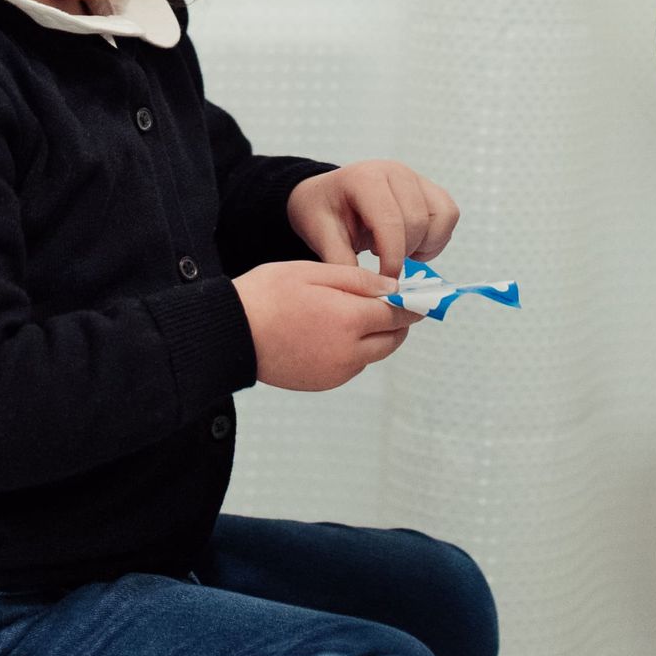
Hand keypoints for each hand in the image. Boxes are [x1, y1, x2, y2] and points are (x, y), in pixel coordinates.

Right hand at [236, 259, 411, 391]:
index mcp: (349, 321)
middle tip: (391, 303)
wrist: (231, 333)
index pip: (398, 314)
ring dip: (376, 337)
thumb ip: (359, 280)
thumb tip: (394, 289)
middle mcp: (349, 353)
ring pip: (374, 355)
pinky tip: (334, 332)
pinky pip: (352, 366)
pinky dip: (355, 351)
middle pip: (392, 340)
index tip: (424, 297)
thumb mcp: (314, 272)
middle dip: (397, 322)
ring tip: (355, 313)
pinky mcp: (323, 382)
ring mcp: (336, 372)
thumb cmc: (267, 296)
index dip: (413, 304)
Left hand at [286, 159, 458, 277]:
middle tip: (383, 264)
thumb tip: (370, 296)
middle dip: (404, 253)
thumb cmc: (323, 213)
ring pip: (441, 217)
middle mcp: (394, 171)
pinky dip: (436, 238)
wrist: (328, 197)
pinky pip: (449, 215)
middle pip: (417, 222)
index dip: (392, 258)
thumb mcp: (321, 237)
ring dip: (424, 244)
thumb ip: (344, 264)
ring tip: (397, 251)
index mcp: (364, 178)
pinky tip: (412, 245)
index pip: (390, 221)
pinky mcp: (429, 188)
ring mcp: (415, 177)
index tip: (384, 282)